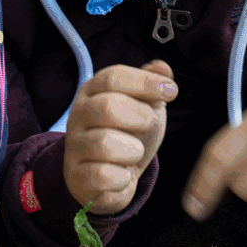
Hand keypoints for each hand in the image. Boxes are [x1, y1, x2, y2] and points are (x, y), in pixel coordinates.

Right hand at [64, 60, 176, 213]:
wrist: (111, 179)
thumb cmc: (128, 134)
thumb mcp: (143, 106)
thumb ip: (152, 84)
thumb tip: (162, 67)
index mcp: (92, 91)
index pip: (114, 77)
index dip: (145, 82)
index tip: (172, 91)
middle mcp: (78, 115)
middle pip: (107, 106)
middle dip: (140, 116)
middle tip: (151, 123)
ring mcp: (74, 146)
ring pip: (105, 143)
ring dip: (133, 150)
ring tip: (135, 153)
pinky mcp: (76, 177)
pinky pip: (102, 176)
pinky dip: (122, 178)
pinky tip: (124, 175)